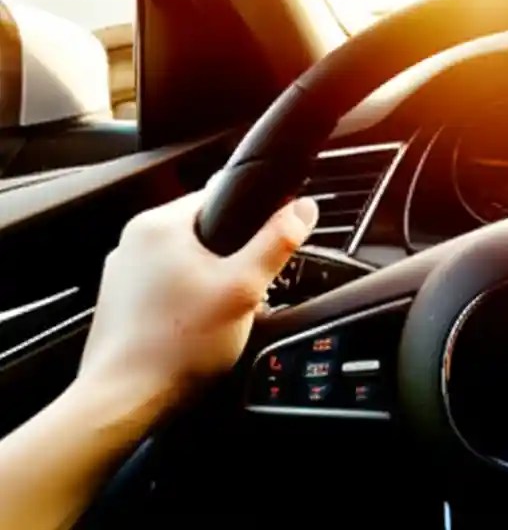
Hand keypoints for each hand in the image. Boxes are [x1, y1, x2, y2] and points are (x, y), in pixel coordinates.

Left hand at [78, 190, 317, 411]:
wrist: (125, 398)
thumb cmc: (178, 344)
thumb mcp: (243, 288)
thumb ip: (276, 243)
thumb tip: (303, 209)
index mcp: (159, 224)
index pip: (219, 193)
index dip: (254, 216)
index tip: (269, 245)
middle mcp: (133, 241)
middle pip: (204, 232)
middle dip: (233, 257)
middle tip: (248, 290)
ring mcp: (122, 273)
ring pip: (185, 261)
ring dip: (211, 280)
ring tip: (223, 313)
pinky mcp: (120, 301)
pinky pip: (167, 286)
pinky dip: (188, 300)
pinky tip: (198, 328)